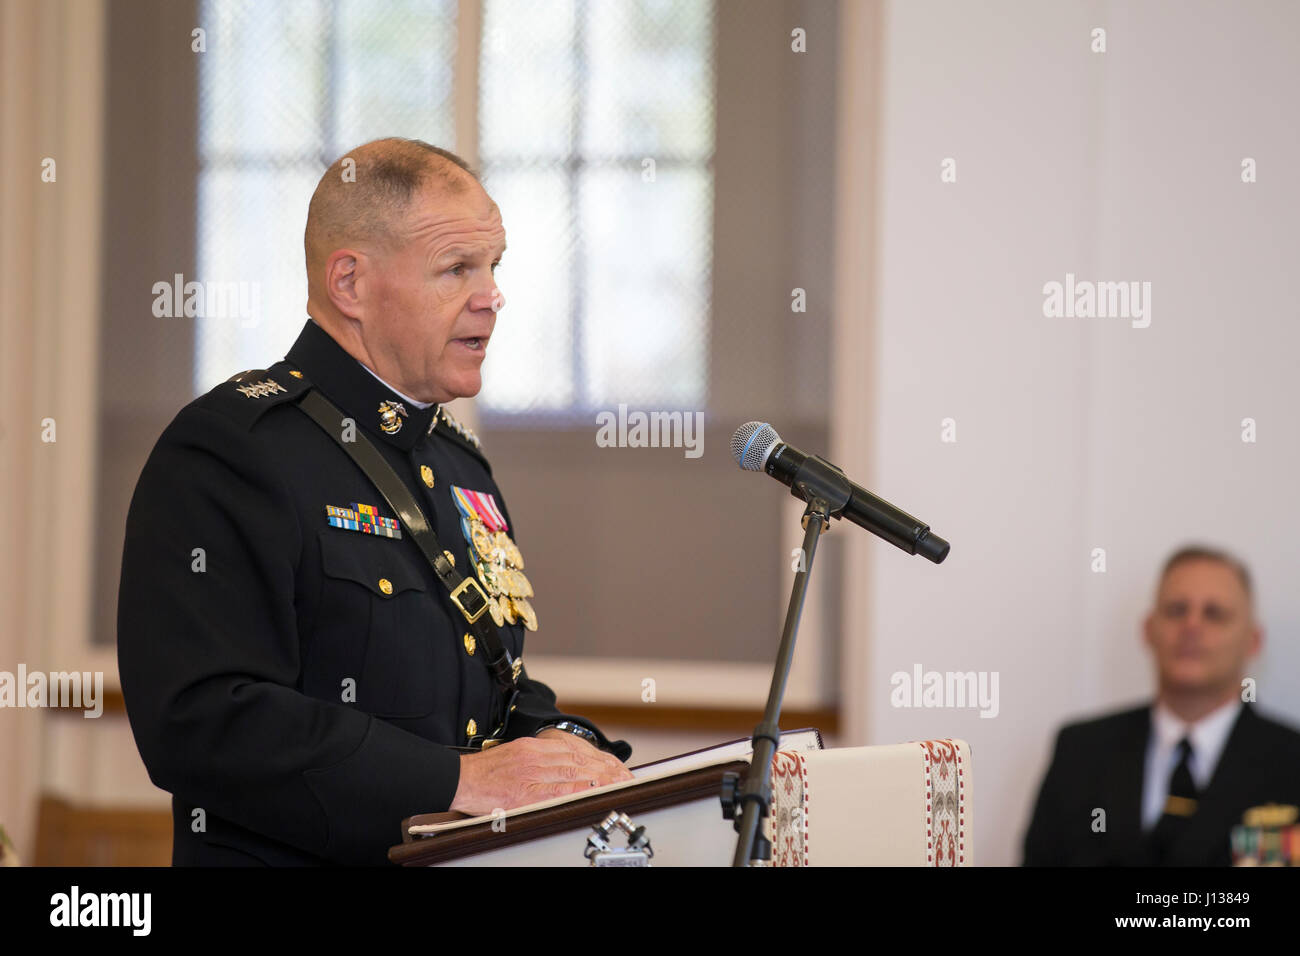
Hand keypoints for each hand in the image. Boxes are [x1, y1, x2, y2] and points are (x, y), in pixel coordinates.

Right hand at [449, 733, 634, 815]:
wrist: (458, 779)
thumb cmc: (483, 772)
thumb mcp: (513, 754)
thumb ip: (537, 758)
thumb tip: (561, 765)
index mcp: (534, 747)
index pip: (575, 750)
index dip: (598, 757)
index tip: (615, 764)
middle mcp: (536, 756)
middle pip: (580, 759)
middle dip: (607, 767)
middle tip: (627, 775)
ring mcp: (532, 773)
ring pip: (574, 772)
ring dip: (601, 777)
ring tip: (620, 783)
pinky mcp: (526, 792)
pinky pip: (559, 790)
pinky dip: (580, 789)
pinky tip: (595, 791)